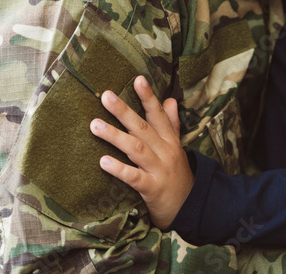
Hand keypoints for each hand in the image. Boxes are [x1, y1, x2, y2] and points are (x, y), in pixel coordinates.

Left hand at [90, 76, 191, 229]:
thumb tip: (170, 100)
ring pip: (136, 148)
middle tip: (106, 96)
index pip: (158, 114)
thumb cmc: (177, 175)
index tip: (138, 79)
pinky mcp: (152, 189)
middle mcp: (165, 151)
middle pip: (143, 127)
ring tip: (95, 125)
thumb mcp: (177, 147)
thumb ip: (171, 124)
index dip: (149, 96)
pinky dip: (119, 169)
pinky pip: (134, 177)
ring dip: (115, 136)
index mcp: (169, 140)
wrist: (190, 207)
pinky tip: (103, 161)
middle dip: (124, 110)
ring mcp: (159, 169)